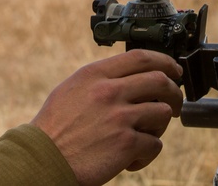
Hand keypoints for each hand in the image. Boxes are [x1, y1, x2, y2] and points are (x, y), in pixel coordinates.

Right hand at [32, 49, 183, 185]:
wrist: (41, 161)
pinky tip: (132, 159)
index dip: (165, 61)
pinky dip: (147, 154)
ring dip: (159, 127)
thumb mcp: (72, 90)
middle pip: (160, 81)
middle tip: (176, 104)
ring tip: (145, 136)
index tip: (174, 70)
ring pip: (163, 113)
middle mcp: (109, 91)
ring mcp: (119, 117)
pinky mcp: (126, 144)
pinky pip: (155, 144)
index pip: (141, 57)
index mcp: (95, 75)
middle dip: (175, 93)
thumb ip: (100, 80)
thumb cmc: (54, 129)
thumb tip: (129, 76)